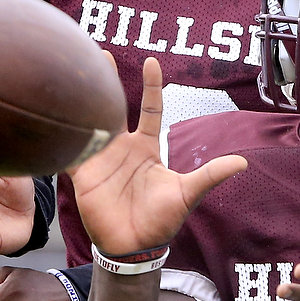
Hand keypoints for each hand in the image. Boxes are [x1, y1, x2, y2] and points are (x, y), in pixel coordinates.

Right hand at [69, 57, 246, 255]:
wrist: (134, 247)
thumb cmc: (161, 220)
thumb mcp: (187, 193)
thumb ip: (210, 175)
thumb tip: (243, 162)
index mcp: (147, 147)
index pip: (149, 108)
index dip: (151, 86)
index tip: (152, 61)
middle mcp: (122, 148)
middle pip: (114, 107)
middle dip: (107, 81)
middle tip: (102, 53)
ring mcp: (101, 159)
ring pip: (90, 123)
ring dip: (83, 101)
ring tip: (75, 74)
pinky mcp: (83, 175)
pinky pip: (71, 150)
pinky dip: (65, 135)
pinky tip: (56, 115)